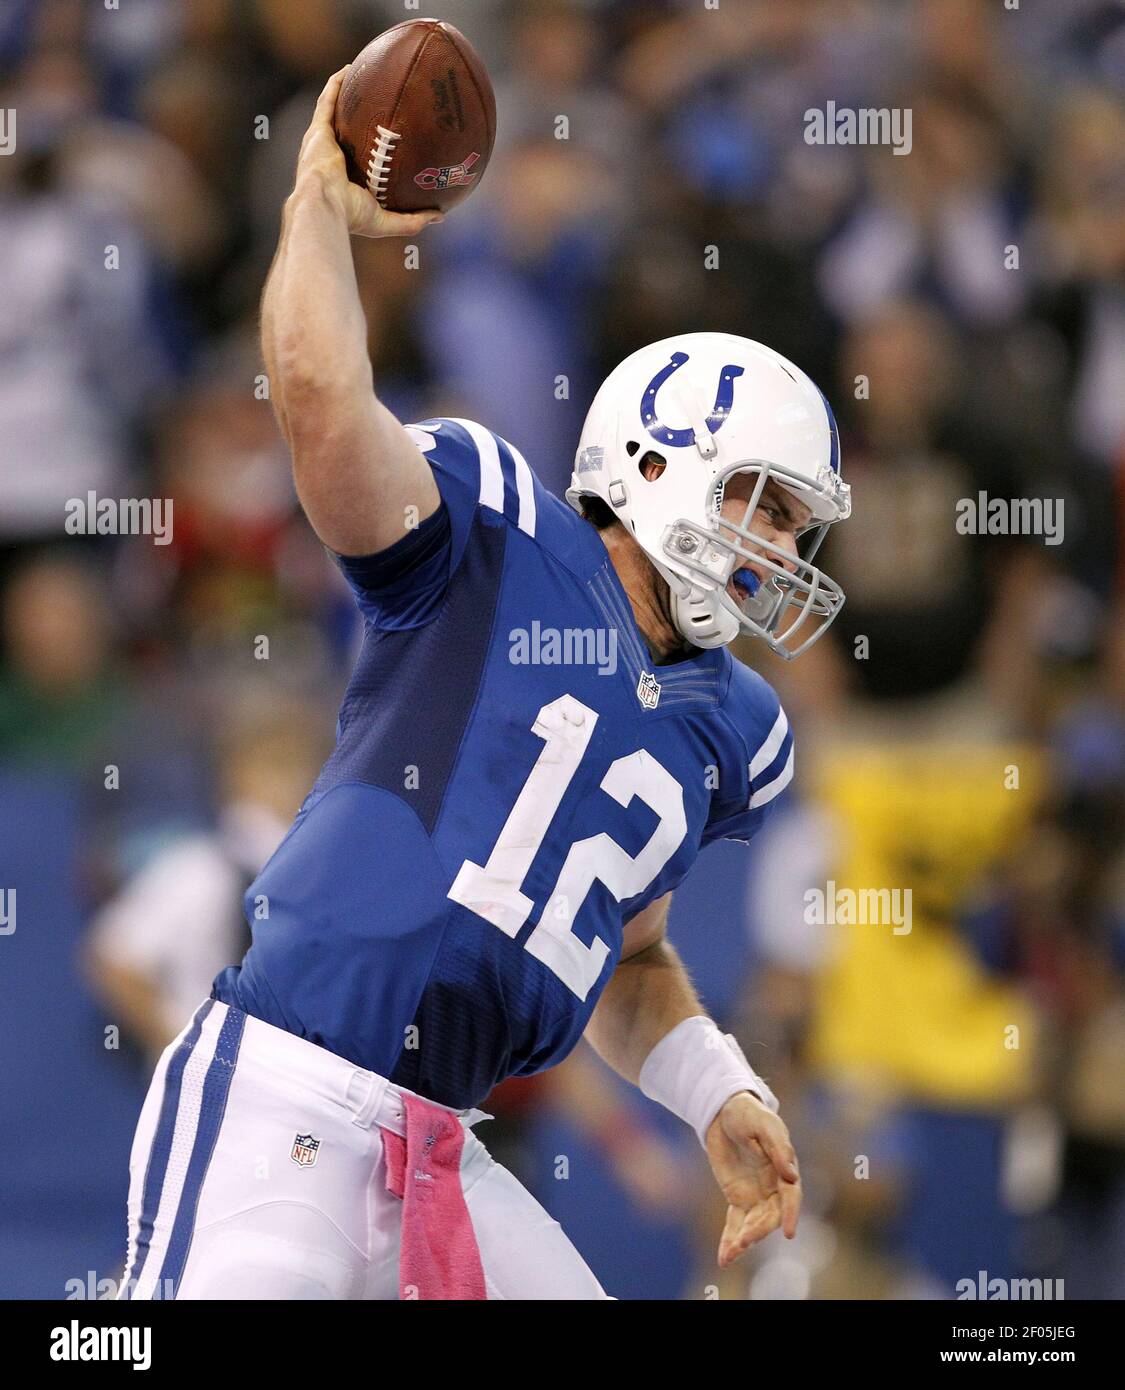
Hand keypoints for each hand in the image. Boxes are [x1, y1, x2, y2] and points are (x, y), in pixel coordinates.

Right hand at [294, 67, 443, 239]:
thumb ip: (413, 219)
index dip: (370, 148)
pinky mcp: (317, 130)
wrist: (325, 205)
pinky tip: (350, 68)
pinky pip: (327, 100)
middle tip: (377, 103)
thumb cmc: (351, 216)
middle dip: (357, 116)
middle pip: (347, 131)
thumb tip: (440, 215)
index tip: (387, 138)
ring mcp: (322, 142)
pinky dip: (337, 84)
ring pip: (334, 111)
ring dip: (345, 92)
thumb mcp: (387, 220)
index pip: (359, 160)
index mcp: (344, 179)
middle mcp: (331, 158)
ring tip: (360, 74)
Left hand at [705, 1091, 800, 1266]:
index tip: (789, 1233)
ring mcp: (755, 1194)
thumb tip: (793, 1176)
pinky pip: (735, 1222)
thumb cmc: (749, 1114)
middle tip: (745, 1240)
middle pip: (770, 1215)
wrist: (724, 1112)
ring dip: (743, 1240)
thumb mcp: (763, 1124)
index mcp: (784, 1168)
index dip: (791, 1214)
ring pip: (753, 1223)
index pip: (791, 1196)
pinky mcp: (737, 1198)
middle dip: (759, 1230)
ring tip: (730, 1255)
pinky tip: (724, 1257)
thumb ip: (778, 1148)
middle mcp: (773, 1186)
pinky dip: (730, 1239)